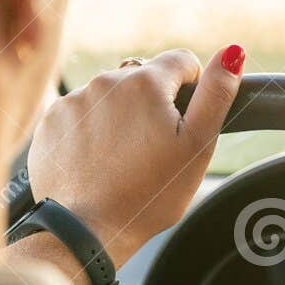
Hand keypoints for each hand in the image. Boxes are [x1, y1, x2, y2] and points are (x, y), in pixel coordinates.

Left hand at [12, 45, 244, 284]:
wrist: (86, 232)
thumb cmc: (148, 195)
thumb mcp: (197, 146)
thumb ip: (216, 94)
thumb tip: (233, 52)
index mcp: (145, 81)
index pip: (181, 61)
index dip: (191, 91)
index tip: (182, 124)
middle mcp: (106, 80)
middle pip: (144, 78)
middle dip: (154, 103)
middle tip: (154, 149)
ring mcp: (74, 101)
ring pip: (111, 96)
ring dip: (121, 116)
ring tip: (124, 159)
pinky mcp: (51, 122)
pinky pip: (81, 114)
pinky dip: (92, 131)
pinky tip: (98, 161)